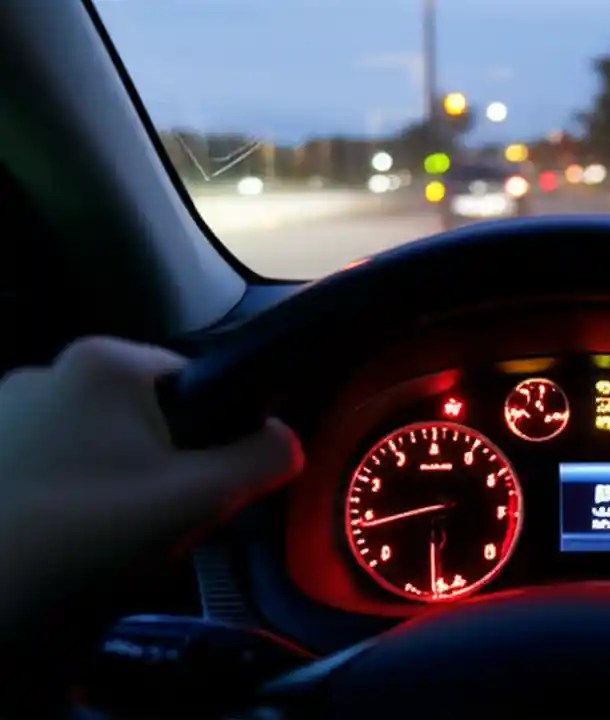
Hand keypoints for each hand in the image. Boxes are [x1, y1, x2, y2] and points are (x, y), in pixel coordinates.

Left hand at [0, 338, 300, 665]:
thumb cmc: (87, 531)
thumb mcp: (197, 499)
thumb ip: (259, 461)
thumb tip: (288, 441)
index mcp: (105, 361)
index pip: (192, 379)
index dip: (213, 432)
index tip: (202, 483)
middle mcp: (47, 367)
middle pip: (140, 412)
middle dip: (157, 460)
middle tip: (158, 517)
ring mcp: (3, 409)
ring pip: (92, 440)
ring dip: (110, 478)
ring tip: (106, 534)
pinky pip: (49, 461)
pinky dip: (65, 491)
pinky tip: (64, 534)